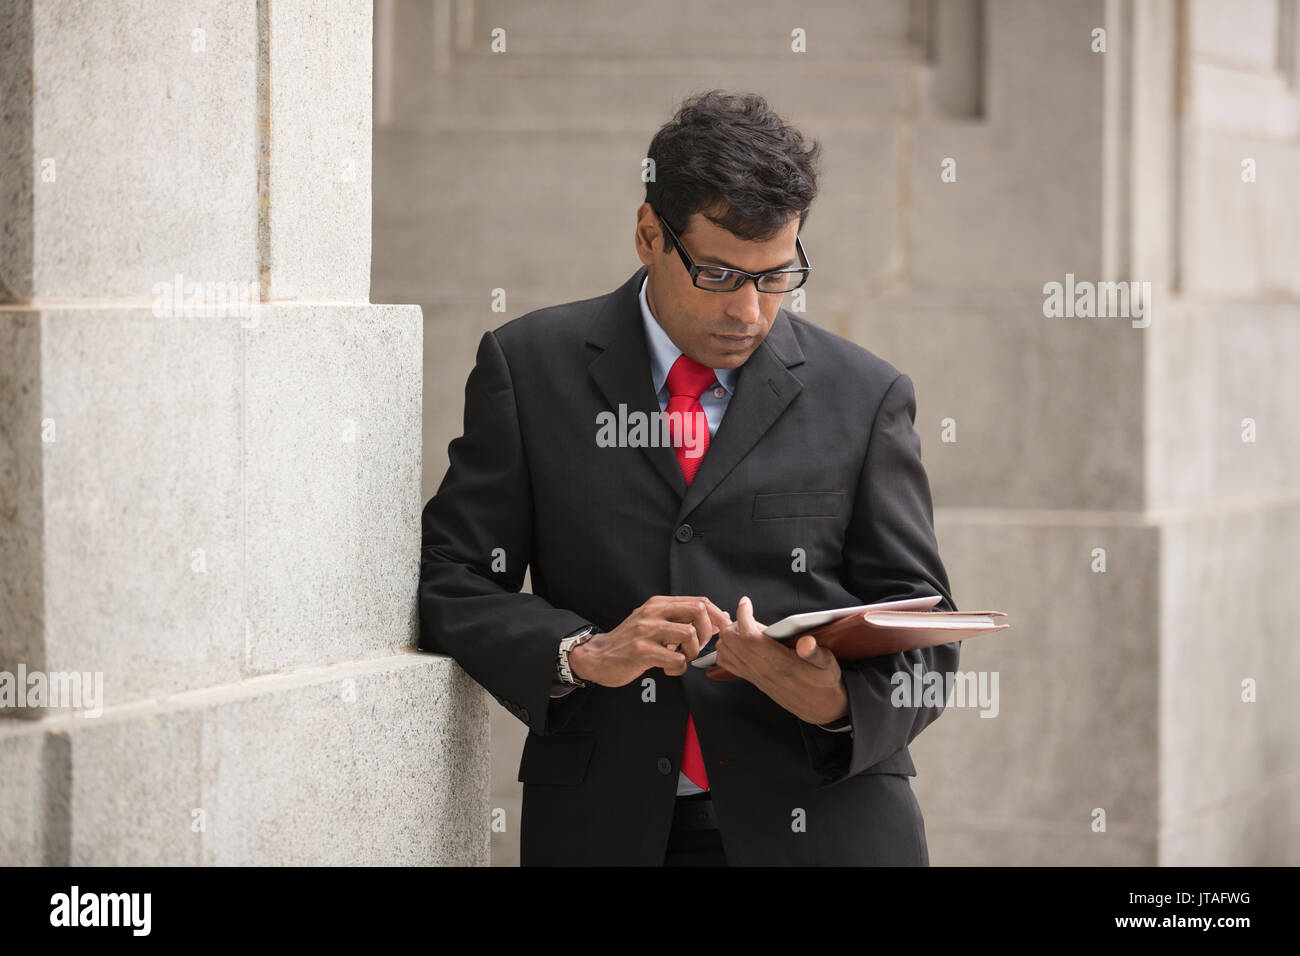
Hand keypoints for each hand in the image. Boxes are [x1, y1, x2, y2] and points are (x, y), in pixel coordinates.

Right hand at [569, 595, 730, 686]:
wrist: (598, 656)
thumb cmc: (629, 642)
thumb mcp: (654, 622)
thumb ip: (680, 619)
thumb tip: (716, 618)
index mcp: (658, 604)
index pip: (699, 601)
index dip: (717, 616)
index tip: (721, 630)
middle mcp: (653, 612)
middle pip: (698, 611)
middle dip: (707, 632)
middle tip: (697, 647)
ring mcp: (646, 631)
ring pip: (689, 634)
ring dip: (692, 652)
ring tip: (681, 658)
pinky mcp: (641, 651)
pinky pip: (676, 659)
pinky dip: (678, 669)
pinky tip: (667, 670)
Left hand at [713, 596, 849, 725]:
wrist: (819, 706)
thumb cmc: (823, 681)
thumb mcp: (827, 664)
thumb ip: (815, 653)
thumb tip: (806, 643)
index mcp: (778, 662)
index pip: (749, 636)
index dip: (743, 616)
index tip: (746, 602)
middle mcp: (762, 669)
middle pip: (731, 641)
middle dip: (733, 622)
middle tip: (746, 612)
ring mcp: (754, 675)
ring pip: (725, 650)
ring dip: (727, 634)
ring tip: (740, 624)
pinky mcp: (752, 679)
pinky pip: (726, 663)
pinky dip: (725, 648)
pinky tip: (736, 640)